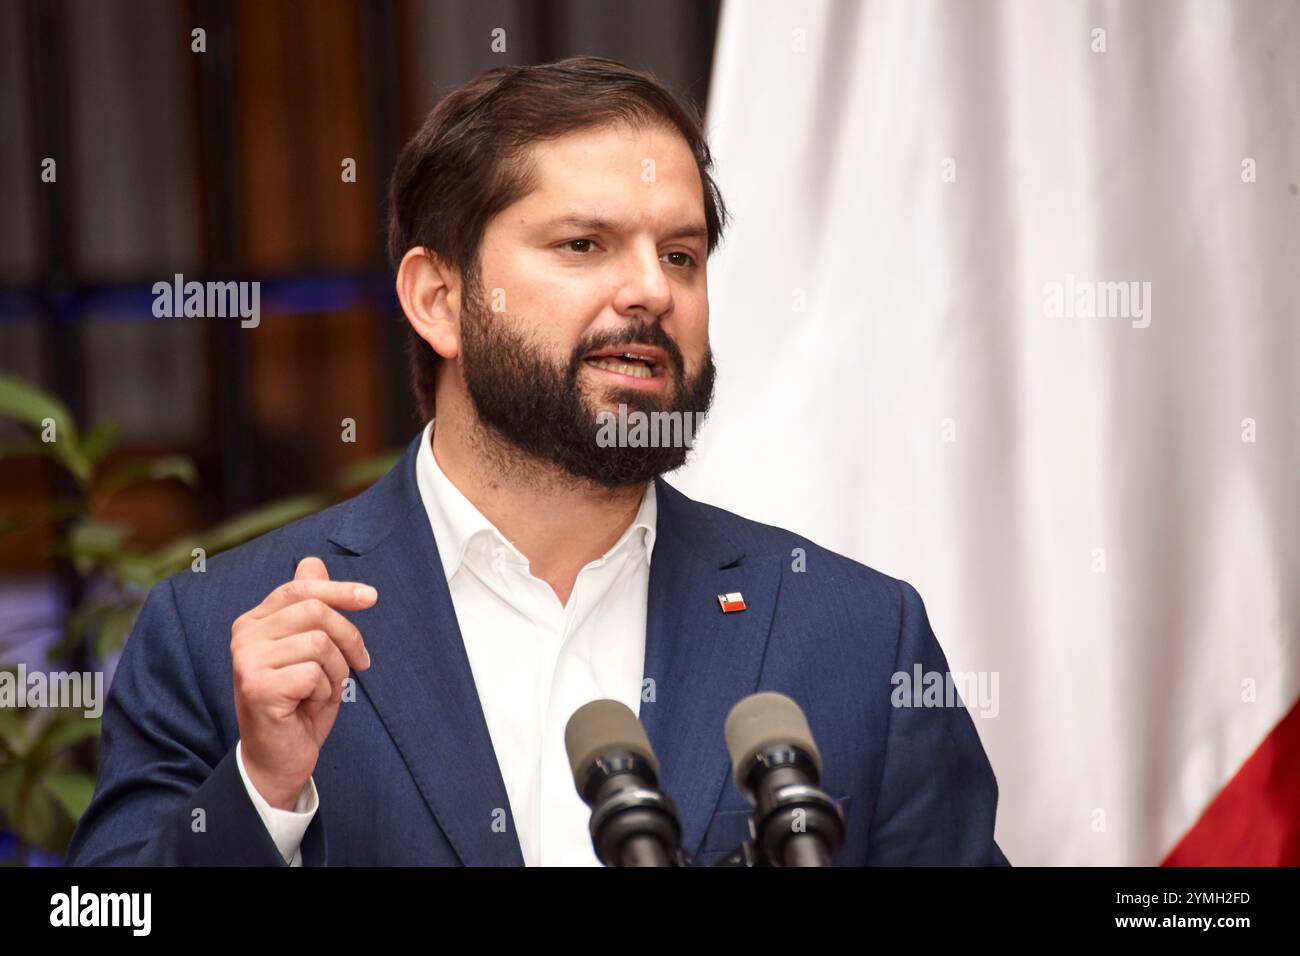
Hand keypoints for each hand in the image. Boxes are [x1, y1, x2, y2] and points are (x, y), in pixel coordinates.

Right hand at [231, 557, 374, 808]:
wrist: (279, 758)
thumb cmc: (299, 703)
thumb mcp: (312, 651)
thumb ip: (310, 607)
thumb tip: (313, 561)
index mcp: (255, 621)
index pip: (301, 588)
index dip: (339, 589)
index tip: (371, 597)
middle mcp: (244, 636)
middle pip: (316, 611)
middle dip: (348, 638)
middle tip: (357, 664)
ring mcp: (247, 661)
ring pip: (320, 642)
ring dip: (336, 672)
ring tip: (322, 690)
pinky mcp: (257, 687)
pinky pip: (314, 673)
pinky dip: (325, 692)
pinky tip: (308, 705)